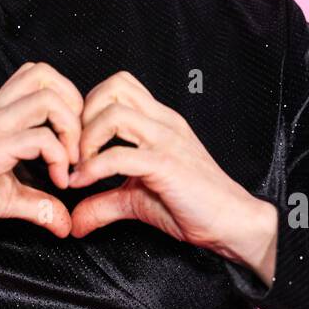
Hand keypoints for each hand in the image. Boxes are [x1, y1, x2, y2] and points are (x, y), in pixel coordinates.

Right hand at [0, 62, 83, 242]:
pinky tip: (56, 181)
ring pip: (47, 97)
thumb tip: (63, 221)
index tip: (71, 144)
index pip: (39, 78)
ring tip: (68, 160)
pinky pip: (39, 138)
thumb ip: (36, 203)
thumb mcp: (4, 197)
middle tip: (75, 144)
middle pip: (47, 75)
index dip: (66, 103)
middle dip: (74, 106)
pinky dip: (58, 157)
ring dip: (70, 129)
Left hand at [67, 70, 278, 272]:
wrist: (234, 223)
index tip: (76, 141)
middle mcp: (163, 123)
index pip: (118, 85)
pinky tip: (84, 183)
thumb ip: (105, 202)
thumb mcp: (138, 200)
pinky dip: (93, 168)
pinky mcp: (167, 165)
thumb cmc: (194, 206)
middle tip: (74, 149)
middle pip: (113, 87)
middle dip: (83, 115)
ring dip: (85, 139)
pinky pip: (120, 156)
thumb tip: (75, 220)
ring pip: (114, 113)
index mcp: (159, 121)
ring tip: (79, 166)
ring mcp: (166, 141)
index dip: (88, 107)